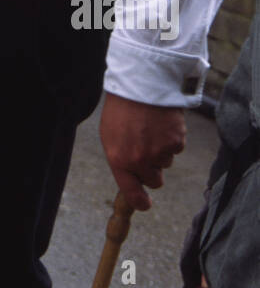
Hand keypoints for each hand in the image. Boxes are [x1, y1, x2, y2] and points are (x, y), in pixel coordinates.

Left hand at [99, 92, 185, 210]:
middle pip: (154, 181)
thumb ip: (120, 159)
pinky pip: (176, 150)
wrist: (140, 83)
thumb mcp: (110, 135)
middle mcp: (140, 160)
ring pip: (166, 163)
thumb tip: (131, 176)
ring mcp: (159, 152)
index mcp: (119, 159)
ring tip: (150, 129)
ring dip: (160, 151)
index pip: (132, 193)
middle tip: (147, 150)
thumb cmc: (122, 109)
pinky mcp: (176, 142)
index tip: (145, 204)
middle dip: (152, 170)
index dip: (140, 202)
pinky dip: (171, 139)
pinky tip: (161, 124)